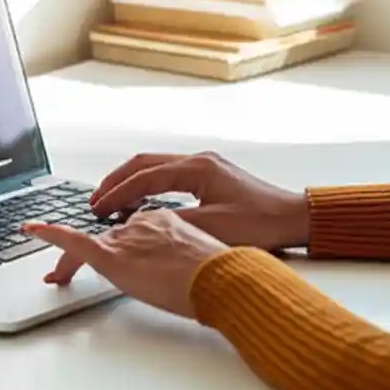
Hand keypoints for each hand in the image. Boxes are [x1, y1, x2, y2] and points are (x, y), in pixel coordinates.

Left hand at [22, 208, 227, 316]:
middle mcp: (141, 223)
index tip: (116, 254)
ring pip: (89, 247)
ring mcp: (126, 237)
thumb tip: (172, 273)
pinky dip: (50, 233)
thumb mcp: (199, 262)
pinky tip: (32, 229)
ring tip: (56, 278)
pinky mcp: (112, 255)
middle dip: (90, 258)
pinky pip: (74, 241)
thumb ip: (180, 260)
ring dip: (69, 262)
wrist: (224, 280)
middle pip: (106, 240)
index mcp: (164, 220)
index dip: (119, 246)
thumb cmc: (220, 277)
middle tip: (68, 274)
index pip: (130, 230)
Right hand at [90, 151, 308, 250]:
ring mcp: (206, 166)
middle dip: (116, 182)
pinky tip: (142, 203)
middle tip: (94, 202)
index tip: (97, 209)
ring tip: (111, 202)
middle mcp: (199, 160)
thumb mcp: (213, 229)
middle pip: (144, 163)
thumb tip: (143, 226)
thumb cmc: (262, 224)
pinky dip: (148, 187)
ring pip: (156, 167)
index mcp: (197, 168)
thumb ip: (175, 224)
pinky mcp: (212, 177)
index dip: (117, 194)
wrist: (295, 218)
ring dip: (131, 183)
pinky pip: (169, 176)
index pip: (144, 177)